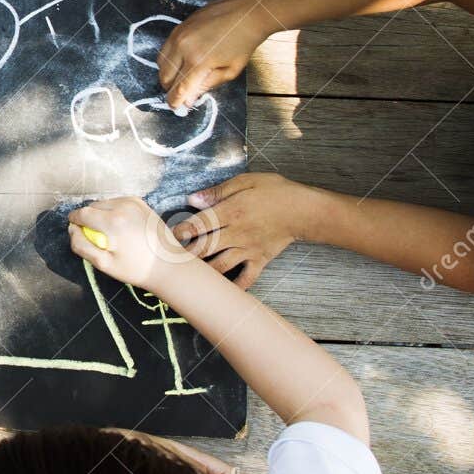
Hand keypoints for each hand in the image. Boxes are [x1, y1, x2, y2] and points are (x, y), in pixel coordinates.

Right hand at [67, 197, 194, 292]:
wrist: (168, 265)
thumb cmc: (136, 268)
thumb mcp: (103, 264)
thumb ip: (82, 245)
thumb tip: (71, 229)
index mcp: (112, 222)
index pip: (81, 213)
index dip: (75, 222)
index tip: (77, 231)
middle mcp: (122, 206)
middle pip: (92, 206)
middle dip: (89, 219)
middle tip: (98, 238)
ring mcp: (133, 202)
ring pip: (105, 203)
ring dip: (101, 214)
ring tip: (112, 233)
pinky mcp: (141, 202)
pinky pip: (117, 202)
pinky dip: (115, 211)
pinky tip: (123, 227)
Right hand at [158, 0, 273, 110]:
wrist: (247, 12)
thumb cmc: (243, 43)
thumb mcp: (230, 71)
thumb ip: (206, 86)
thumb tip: (188, 100)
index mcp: (199, 61)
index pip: (179, 89)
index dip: (175, 102)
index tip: (177, 107)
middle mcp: (183, 48)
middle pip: (165, 77)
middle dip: (171, 88)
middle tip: (182, 92)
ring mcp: (178, 35)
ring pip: (160, 63)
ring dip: (167, 74)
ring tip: (181, 76)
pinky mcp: (178, 27)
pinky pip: (164, 49)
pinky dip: (168, 60)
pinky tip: (181, 61)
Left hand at [172, 173, 309, 288]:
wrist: (305, 211)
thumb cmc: (275, 192)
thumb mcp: (246, 181)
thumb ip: (218, 191)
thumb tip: (193, 199)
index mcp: (231, 212)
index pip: (199, 224)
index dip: (180, 231)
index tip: (168, 236)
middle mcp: (237, 233)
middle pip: (204, 248)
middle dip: (185, 254)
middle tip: (170, 259)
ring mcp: (248, 249)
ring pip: (220, 266)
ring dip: (203, 271)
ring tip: (188, 275)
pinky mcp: (260, 260)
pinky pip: (246, 279)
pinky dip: (233, 287)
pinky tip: (221, 292)